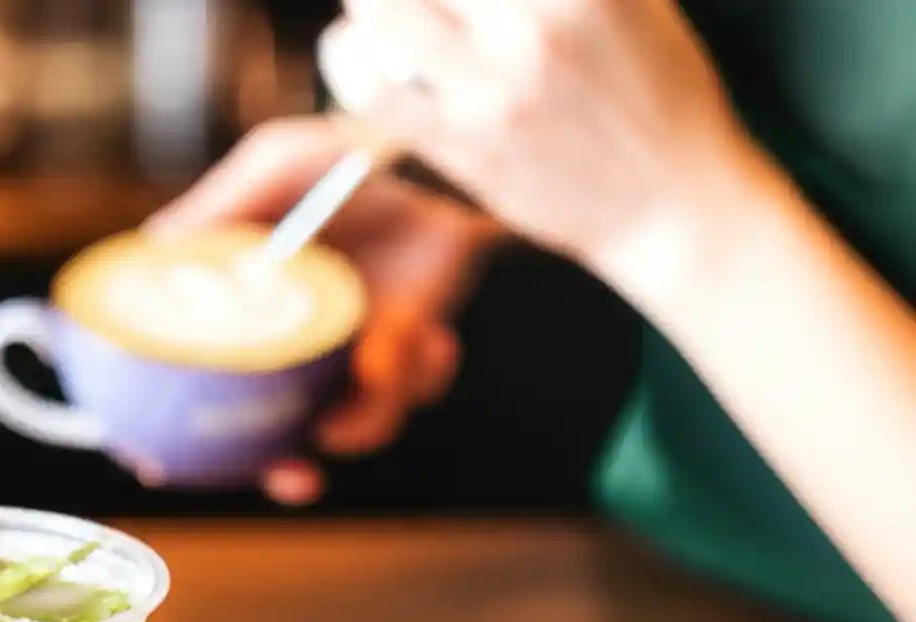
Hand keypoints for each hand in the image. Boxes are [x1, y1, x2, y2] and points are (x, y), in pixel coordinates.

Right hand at [145, 117, 499, 504]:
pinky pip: (404, 397)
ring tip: (385, 364)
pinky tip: (432, 335)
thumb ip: (218, 208)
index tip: (159, 462)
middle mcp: (283, 345)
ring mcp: (339, 359)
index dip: (166, 428)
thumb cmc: (344, 159)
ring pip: (344, 427)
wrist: (433, 161)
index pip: (188, 379)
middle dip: (276, 466)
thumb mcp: (274, 167)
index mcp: (239, 307)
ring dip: (367, 419)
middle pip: (263, 432)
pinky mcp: (397, 362)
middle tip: (294, 476)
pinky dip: (420, 375)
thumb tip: (154, 249)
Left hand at [320, 0, 748, 284]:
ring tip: (380, 12)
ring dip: (369, 3)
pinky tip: (362, 53)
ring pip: (379, 7)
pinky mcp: (463, 144)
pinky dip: (349, 59)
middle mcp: (536, 27)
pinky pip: (371, 88)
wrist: (671, 203)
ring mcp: (494, 88)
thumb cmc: (657, 92)